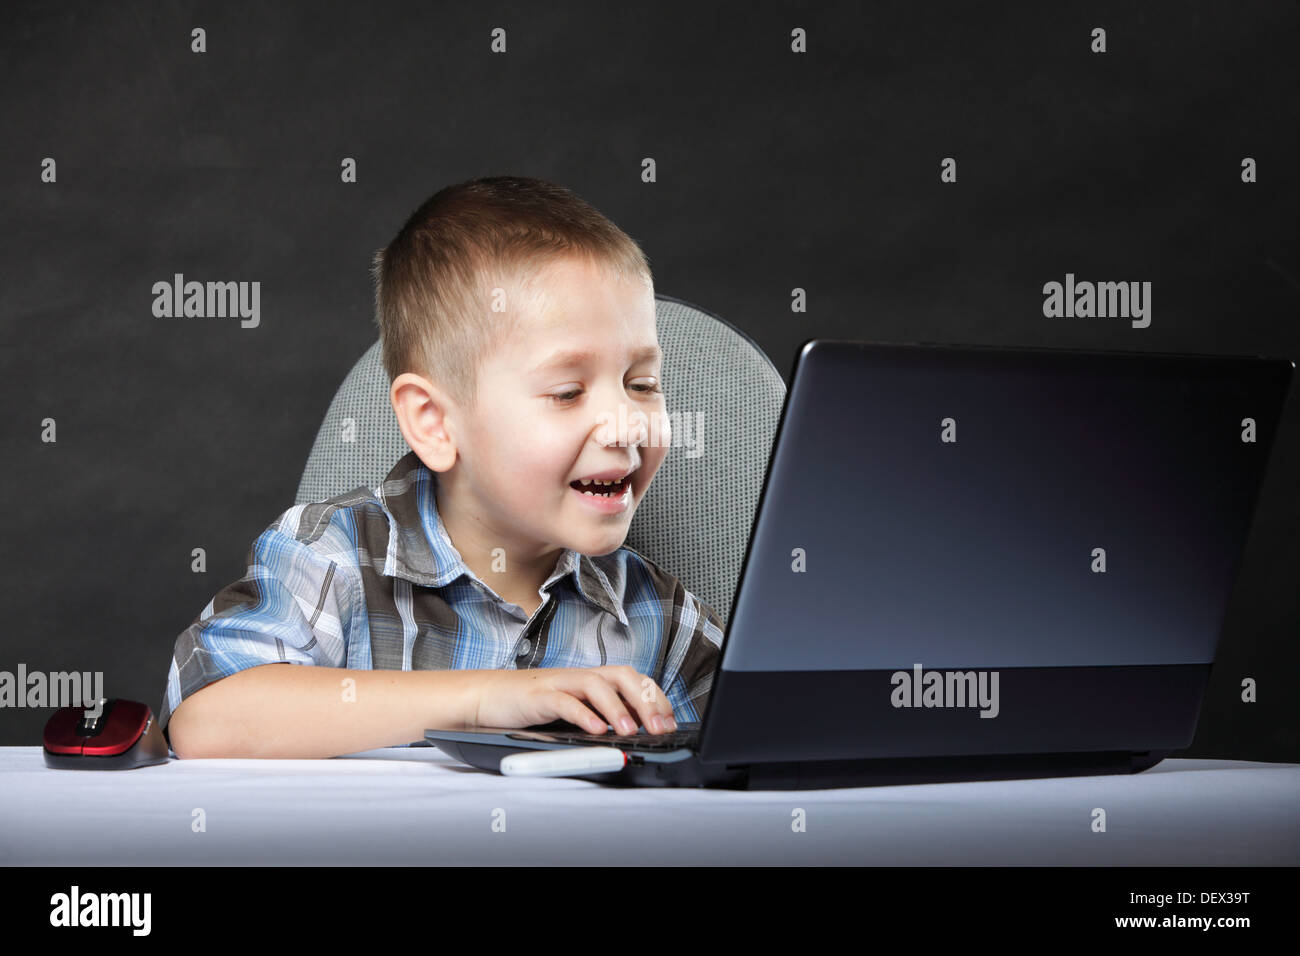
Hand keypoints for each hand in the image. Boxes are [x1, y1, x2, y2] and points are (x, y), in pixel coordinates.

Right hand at [472, 666, 677, 734]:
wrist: (489, 697)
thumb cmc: (534, 706)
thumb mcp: (575, 709)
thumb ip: (601, 715)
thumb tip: (638, 732)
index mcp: (593, 679)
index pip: (634, 680)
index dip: (655, 699)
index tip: (670, 722)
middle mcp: (580, 676)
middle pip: (622, 675)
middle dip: (644, 701)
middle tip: (659, 728)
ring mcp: (559, 682)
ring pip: (595, 684)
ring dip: (617, 708)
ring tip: (629, 731)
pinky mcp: (537, 696)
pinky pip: (563, 701)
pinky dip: (582, 715)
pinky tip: (595, 730)